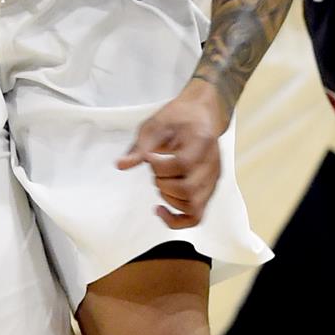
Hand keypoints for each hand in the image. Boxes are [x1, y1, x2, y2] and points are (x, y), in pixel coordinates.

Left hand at [116, 79, 224, 228]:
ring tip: (160, 180)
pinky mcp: (208, 190)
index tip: (149, 156)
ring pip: (193, 206)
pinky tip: (159, 210)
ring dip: (169, 198)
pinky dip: (177, 220)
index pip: (183, 164)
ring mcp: (213, 179)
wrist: (200, 114)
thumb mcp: (155, 125)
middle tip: (155, 169)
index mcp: (202, 142)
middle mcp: (212, 164)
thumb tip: (121, 165)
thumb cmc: (178, 118)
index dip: (160, 166)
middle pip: (187, 189)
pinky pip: (196, 216)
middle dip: (162, 182)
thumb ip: (139, 147)